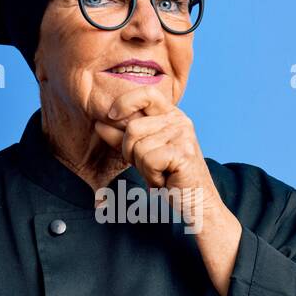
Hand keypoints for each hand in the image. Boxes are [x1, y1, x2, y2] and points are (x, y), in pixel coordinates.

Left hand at [94, 89, 242, 295]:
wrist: (196, 202)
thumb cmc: (169, 177)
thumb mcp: (142, 154)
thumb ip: (122, 138)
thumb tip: (99, 123)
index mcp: (171, 115)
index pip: (146, 93)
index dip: (125, 101)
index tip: (112, 116)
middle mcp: (180, 120)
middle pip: (133, 128)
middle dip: (131, 152)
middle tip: (149, 166)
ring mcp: (184, 135)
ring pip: (139, 146)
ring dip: (143, 167)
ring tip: (160, 173)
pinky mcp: (183, 153)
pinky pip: (149, 160)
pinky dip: (151, 176)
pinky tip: (165, 180)